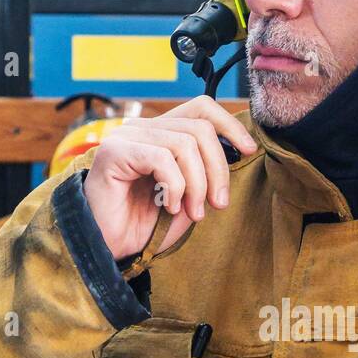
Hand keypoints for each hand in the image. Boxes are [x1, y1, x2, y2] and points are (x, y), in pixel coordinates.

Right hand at [82, 95, 257, 261]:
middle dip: (217, 170)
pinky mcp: (114, 151)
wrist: (108, 248)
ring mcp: (127, 136)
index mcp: (161, 134)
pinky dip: (174, 186)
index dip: (230, 125)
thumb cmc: (145, 226)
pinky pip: (161, 157)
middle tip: (217, 204)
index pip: (201, 108)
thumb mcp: (189, 197)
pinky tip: (169, 206)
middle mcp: (143, 129)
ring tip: (192, 212)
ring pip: (184, 144)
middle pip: (199, 129)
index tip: (249, 150)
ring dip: (197, 184)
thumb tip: (238, 151)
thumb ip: (208, 173)